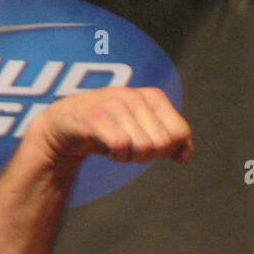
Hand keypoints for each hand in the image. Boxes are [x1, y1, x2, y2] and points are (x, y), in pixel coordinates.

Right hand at [28, 86, 193, 165]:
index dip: (168, 149)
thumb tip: (186, 157)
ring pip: (143, 147)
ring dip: (131, 157)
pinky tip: (108, 149)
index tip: (149, 144)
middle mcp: (135, 96)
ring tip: (117, 146)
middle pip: (162, 144)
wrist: (67, 126)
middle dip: (148, 155)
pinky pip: (122, 147)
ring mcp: (115, 105)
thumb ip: (171, 143)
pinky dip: (117, 156)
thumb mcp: (144, 132)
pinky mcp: (96, 118)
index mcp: (153, 97)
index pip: (181, 132)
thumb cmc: (110, 129)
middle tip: (130, 148)